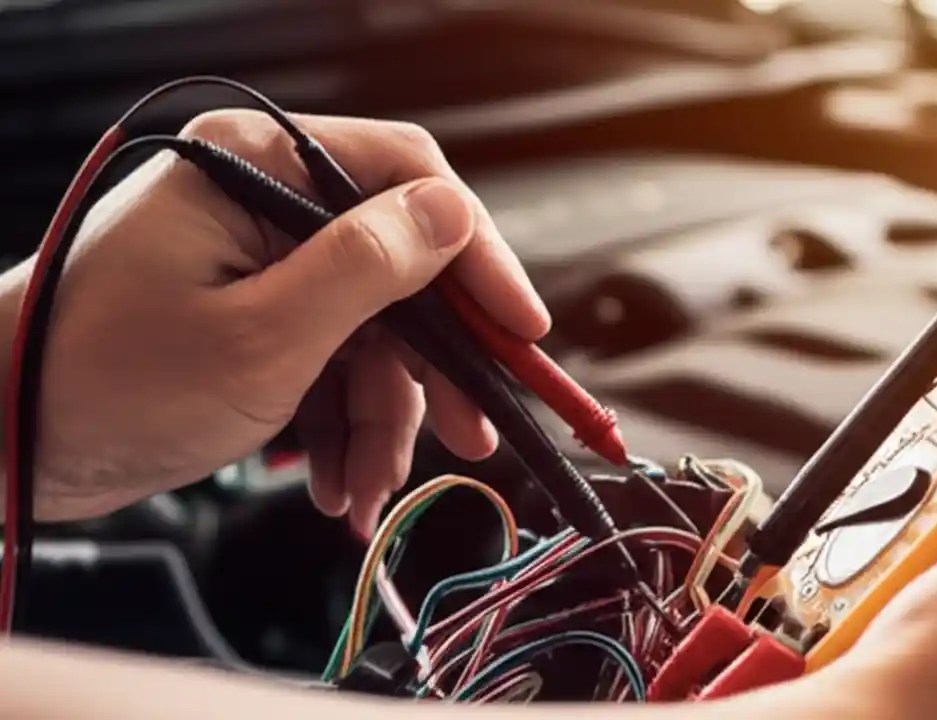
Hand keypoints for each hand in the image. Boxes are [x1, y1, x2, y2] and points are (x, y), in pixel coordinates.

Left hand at [3, 110, 549, 534]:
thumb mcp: (262, 334)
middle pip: (400, 269)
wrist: (7, 445)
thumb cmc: (106, 379)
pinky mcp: (257, 316)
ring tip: (370, 490)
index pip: (407, 180)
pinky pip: (335, 362)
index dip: (476, 254)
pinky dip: (346, 426)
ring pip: (374, 332)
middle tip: (477, 433)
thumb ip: (368, 268)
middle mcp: (267, 203)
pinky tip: (340, 485)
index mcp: (260, 168)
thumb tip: (453, 216)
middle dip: (436, 368)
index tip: (521, 328)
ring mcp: (263, 263)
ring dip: (385, 418)